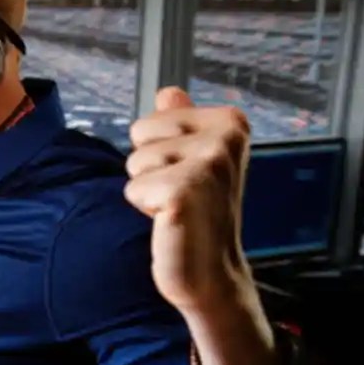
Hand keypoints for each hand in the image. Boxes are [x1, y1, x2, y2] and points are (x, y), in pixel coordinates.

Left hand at [124, 87, 254, 313]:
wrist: (212, 273)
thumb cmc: (199, 215)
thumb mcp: (192, 162)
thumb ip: (181, 125)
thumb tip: (169, 92)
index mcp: (230, 121)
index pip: (149, 122)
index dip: (157, 154)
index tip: (187, 179)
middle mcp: (225, 136)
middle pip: (138, 135)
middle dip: (148, 169)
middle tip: (180, 196)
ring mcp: (208, 163)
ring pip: (134, 163)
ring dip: (147, 191)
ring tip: (177, 209)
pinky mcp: (185, 190)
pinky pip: (133, 188)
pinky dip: (144, 209)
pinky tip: (172, 222)